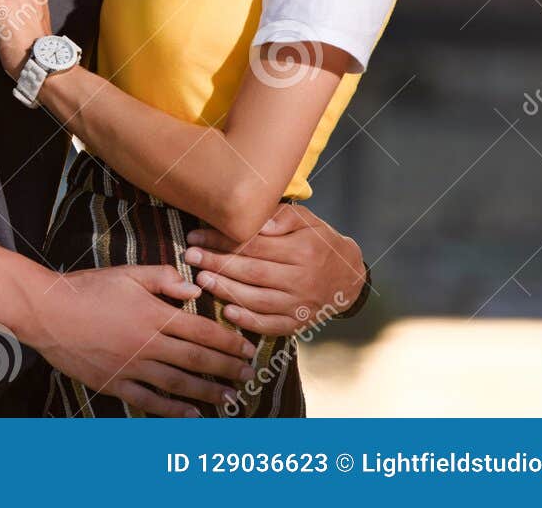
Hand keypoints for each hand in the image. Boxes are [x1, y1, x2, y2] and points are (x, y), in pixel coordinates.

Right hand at [21, 264, 257, 416]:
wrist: (48, 312)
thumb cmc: (87, 288)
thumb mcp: (127, 273)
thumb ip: (164, 279)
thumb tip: (195, 291)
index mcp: (154, 315)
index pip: (202, 331)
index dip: (228, 342)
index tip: (248, 349)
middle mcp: (147, 344)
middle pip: (196, 360)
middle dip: (226, 368)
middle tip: (248, 375)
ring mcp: (131, 367)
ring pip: (178, 383)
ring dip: (208, 392)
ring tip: (230, 398)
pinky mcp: (115, 383)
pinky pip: (149, 401)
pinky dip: (173, 410)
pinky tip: (191, 414)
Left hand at [183, 203, 366, 335]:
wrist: (350, 278)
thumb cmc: (319, 242)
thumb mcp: (307, 220)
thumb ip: (282, 216)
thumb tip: (259, 221)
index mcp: (303, 250)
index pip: (254, 245)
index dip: (222, 241)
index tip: (197, 236)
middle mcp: (302, 279)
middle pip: (251, 272)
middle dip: (217, 264)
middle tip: (190, 256)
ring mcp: (300, 304)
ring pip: (257, 299)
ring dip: (225, 290)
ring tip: (201, 279)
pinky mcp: (299, 323)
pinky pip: (271, 325)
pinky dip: (248, 321)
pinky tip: (227, 312)